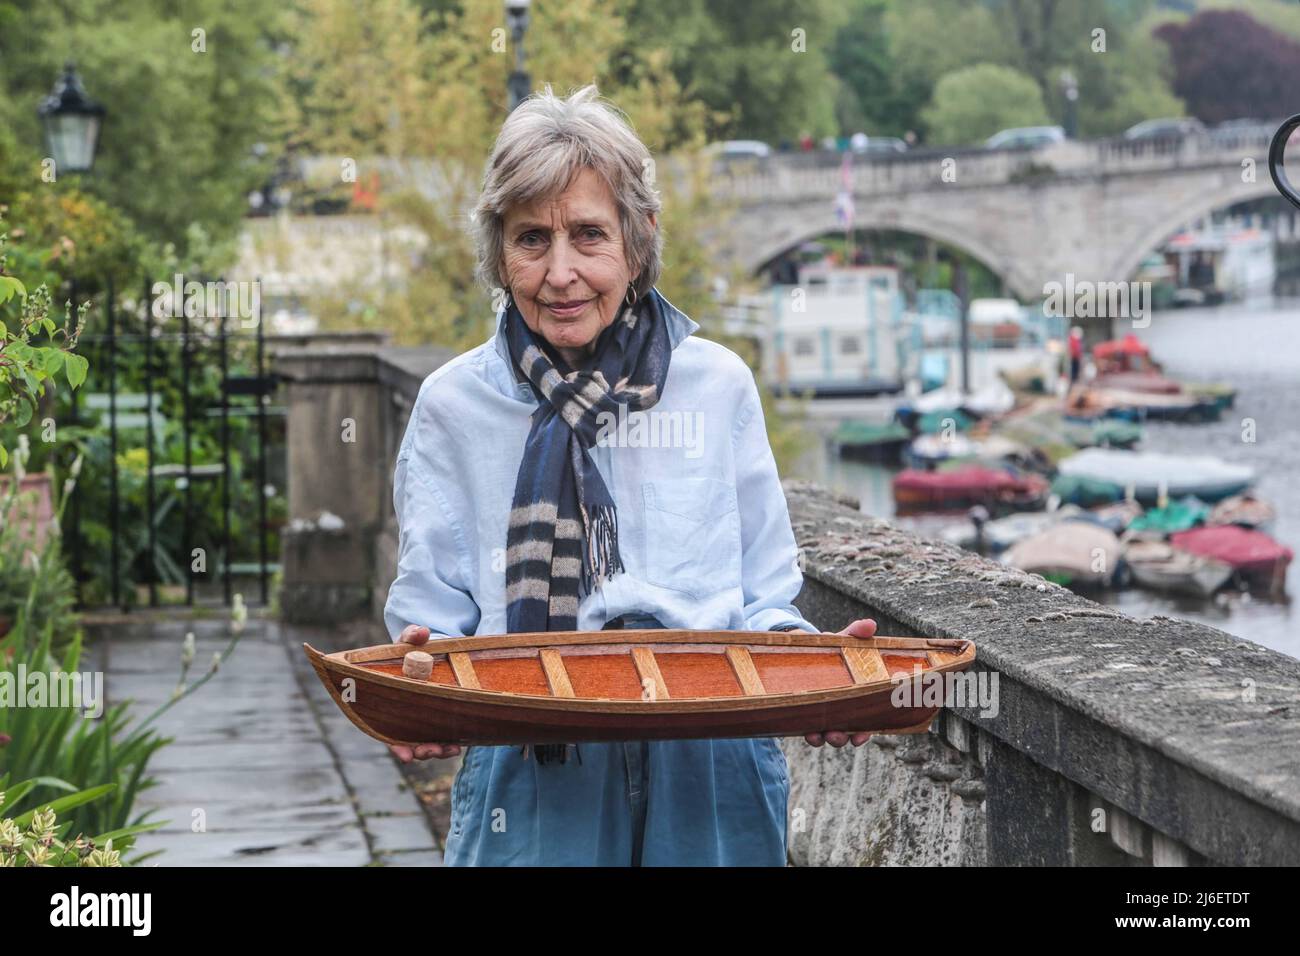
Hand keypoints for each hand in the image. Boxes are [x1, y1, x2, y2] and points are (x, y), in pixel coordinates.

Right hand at [388, 625, 458, 759]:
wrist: (427, 652)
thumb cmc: (411, 648)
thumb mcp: (410, 640)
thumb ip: (412, 635)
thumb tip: (422, 632)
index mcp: (393, 702)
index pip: (389, 731)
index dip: (397, 747)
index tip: (406, 756)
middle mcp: (406, 715)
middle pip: (411, 743)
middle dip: (422, 751)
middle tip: (433, 751)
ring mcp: (424, 718)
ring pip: (428, 742)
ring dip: (437, 750)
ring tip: (450, 749)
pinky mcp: (440, 717)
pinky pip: (444, 735)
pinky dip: (450, 742)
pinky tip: (460, 745)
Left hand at [805, 618, 877, 747]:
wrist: (801, 647)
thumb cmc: (830, 648)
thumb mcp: (843, 641)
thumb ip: (855, 633)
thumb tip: (870, 624)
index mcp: (854, 697)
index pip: (865, 721)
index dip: (865, 732)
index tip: (862, 735)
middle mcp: (839, 709)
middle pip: (844, 733)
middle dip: (842, 738)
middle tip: (838, 735)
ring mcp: (820, 711)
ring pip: (824, 734)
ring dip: (823, 738)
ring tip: (819, 735)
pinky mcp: (802, 710)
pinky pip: (805, 727)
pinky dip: (806, 731)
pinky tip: (805, 730)